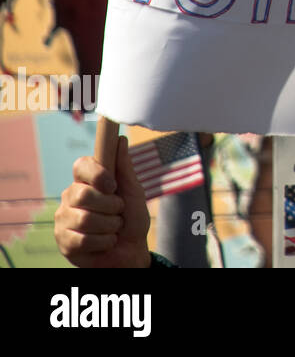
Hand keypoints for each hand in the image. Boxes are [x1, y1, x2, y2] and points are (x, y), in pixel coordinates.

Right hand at [54, 135, 150, 267]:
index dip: (96, 174)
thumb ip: (125, 168)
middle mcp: (70, 197)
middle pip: (82, 194)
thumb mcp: (134, 192)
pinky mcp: (63, 241)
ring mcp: (64, 219)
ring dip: (110, 226)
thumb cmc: (132, 219)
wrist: (131, 251)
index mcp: (87, 182)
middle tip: (118, 213)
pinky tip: (105, 242)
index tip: (112, 185)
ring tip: (114, 229)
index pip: (80, 165)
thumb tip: (120, 139)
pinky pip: (82, 239)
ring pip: (84, 219)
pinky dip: (103, 242)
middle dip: (110, 206)